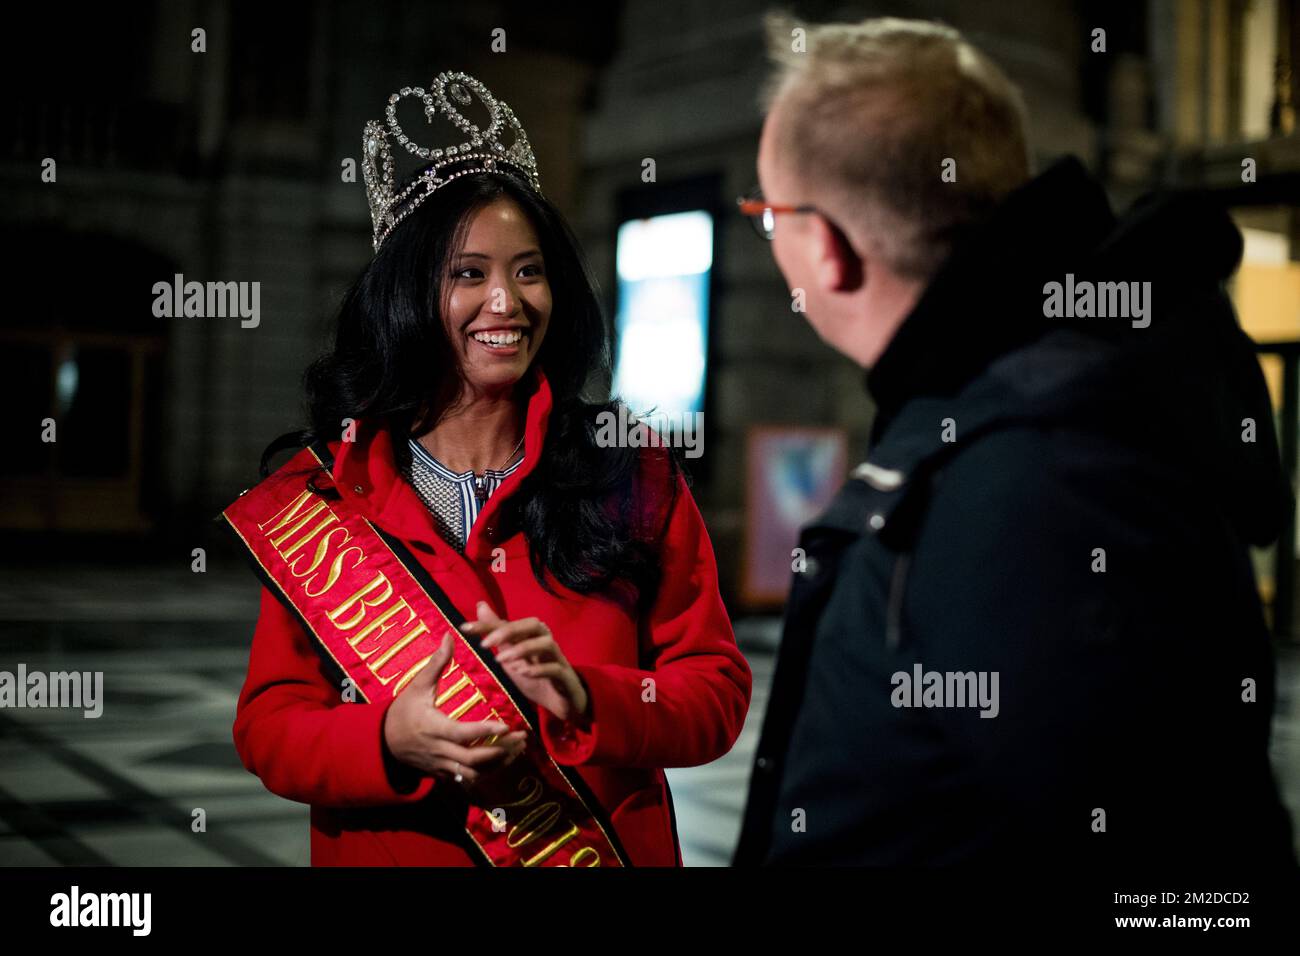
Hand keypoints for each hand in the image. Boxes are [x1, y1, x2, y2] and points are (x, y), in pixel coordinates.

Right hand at [382, 631, 526, 785]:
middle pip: (473, 758)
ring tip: (518, 749)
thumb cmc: (402, 711)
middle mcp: (439, 750)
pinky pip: (469, 778)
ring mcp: (442, 765)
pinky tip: (505, 760)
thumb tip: (449, 636)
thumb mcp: (417, 686)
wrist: (383, 742)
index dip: (484, 731)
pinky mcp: (444, 774)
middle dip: (500, 750)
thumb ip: (436, 663)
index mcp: (433, 727)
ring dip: (498, 764)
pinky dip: (488, 772)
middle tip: (521, 737)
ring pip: (474, 773)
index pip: (462, 733)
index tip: (506, 726)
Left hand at [460, 601, 589, 723]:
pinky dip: (539, 669)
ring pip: (546, 643)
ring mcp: (557, 658)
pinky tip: (523, 673)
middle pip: (533, 625)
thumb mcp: (510, 655)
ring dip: (522, 649)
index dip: (487, 624)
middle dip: (509, 631)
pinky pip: (555, 668)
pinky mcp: (565, 677)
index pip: (509, 623)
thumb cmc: (535, 676)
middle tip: (485, 644)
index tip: (465, 628)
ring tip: (501, 660)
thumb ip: (497, 633)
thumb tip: (480, 606)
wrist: (562, 701)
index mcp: (531, 635)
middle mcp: (545, 641)